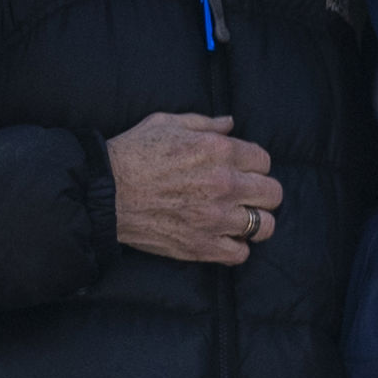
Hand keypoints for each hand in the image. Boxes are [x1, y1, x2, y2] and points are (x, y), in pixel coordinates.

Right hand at [107, 112, 279, 263]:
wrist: (104, 193)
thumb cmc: (132, 154)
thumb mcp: (166, 124)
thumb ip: (204, 123)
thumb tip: (231, 124)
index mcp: (218, 151)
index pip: (264, 161)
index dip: (254, 165)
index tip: (241, 170)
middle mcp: (223, 184)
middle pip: (273, 194)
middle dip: (262, 193)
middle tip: (246, 195)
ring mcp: (215, 218)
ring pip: (264, 226)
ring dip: (255, 222)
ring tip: (239, 219)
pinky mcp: (202, 245)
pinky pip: (240, 254)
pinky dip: (235, 247)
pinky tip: (223, 238)